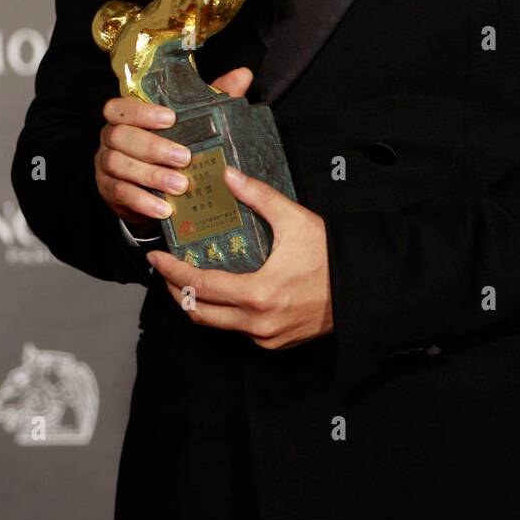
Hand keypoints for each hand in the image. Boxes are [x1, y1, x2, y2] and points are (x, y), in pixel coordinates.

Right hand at [95, 66, 253, 229]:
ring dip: (150, 176)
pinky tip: (164, 209)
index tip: (170, 118)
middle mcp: (111, 137)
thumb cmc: (174, 145)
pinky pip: (120, 193)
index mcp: (128, 116)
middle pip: (120, 136)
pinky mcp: (108, 191)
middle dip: (153, 147)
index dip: (141, 111)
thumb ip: (214, 97)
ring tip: (180, 186)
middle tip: (184, 158)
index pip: (120, 106)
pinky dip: (143, 201)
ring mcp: (105, 164)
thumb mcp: (192, 122)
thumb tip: (242, 75)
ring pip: (118, 164)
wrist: (156, 188)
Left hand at [147, 166, 332, 349]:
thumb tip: (228, 176)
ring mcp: (266, 337)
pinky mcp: (275, 343)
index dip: (173, 271)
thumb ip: (259, 196)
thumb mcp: (295, 220)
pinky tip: (223, 293)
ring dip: (197, 304)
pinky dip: (223, 314)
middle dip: (176, 290)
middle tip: (166, 270)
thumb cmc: (331, 256)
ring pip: (217, 325)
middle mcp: (257, 323)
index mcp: (257, 294)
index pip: (199, 286)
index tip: (157, 258)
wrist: (361, 289)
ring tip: (188, 279)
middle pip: (199, 312)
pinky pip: (238, 332)